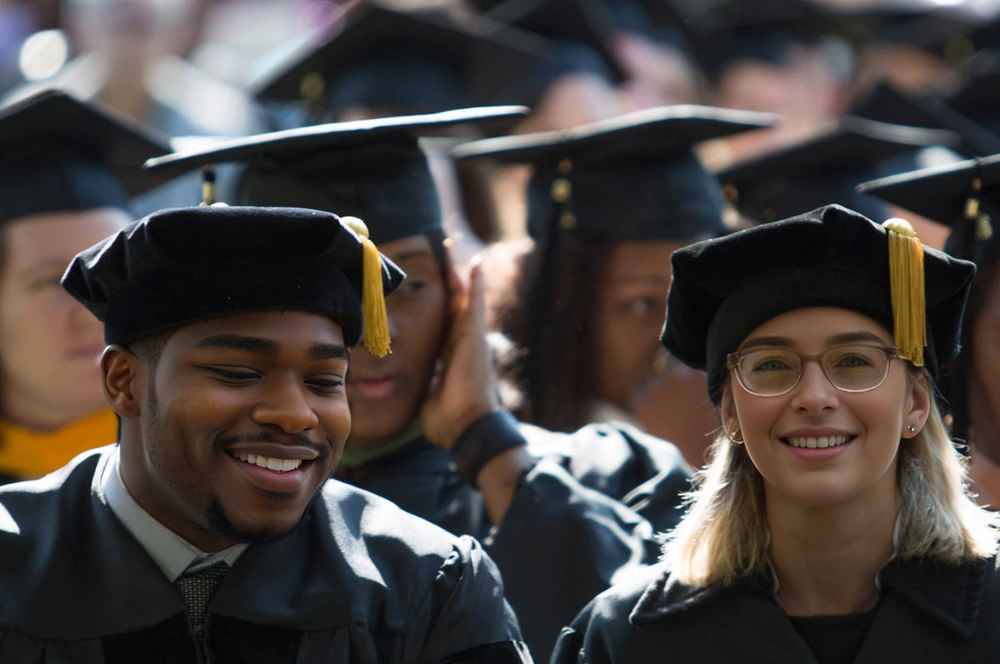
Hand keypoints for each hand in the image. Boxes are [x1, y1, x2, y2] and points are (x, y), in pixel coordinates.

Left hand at [421, 254, 499, 449]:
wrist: (465, 425)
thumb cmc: (448, 419)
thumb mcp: (430, 398)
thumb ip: (428, 390)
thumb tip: (423, 393)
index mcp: (452, 354)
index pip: (444, 321)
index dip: (440, 302)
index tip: (433, 285)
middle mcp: (462, 342)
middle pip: (454, 302)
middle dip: (448, 279)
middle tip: (441, 255)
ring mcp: (470, 337)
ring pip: (463, 297)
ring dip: (457, 273)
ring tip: (449, 250)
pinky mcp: (474, 335)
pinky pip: (474, 303)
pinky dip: (475, 283)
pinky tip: (474, 263)